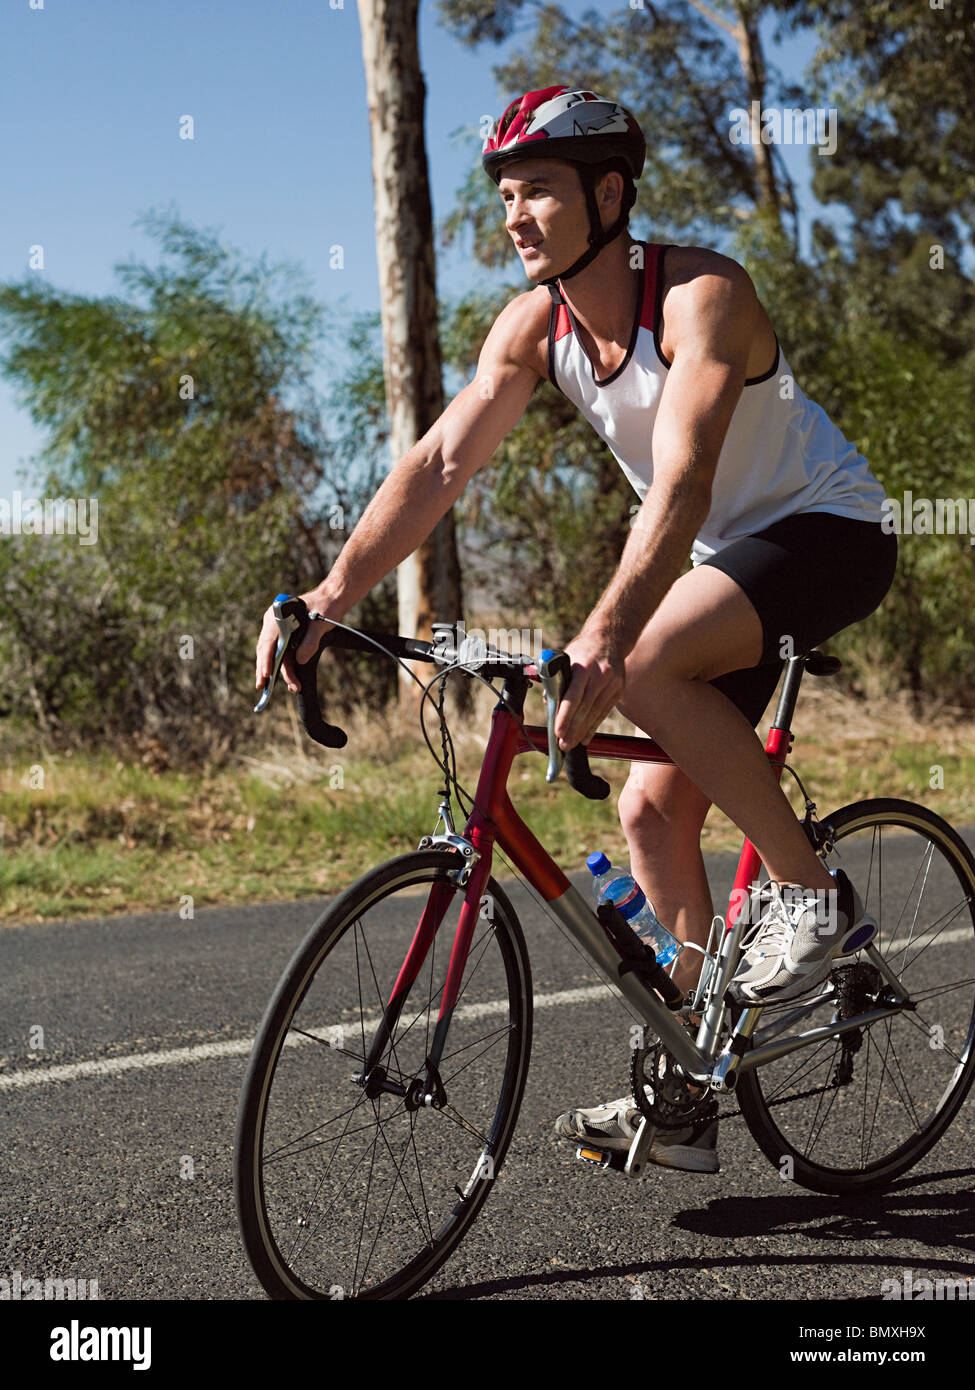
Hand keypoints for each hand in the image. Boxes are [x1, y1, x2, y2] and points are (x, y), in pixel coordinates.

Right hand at [255, 591, 339, 694]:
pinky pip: (280, 654)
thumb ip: (310, 640)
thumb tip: (300, 660)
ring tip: (281, 688)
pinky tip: (289, 680)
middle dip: (265, 670)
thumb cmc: (326, 606)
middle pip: (265, 650)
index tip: (266, 674)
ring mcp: (277, 630)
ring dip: (276, 672)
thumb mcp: (320, 623)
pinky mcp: (284, 637)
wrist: (331, 599)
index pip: (268, 641)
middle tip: (263, 688)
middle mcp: (273, 623)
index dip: (266, 659)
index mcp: (277, 615)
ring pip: (272, 655)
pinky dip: (283, 667)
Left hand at [553, 632, 625, 750]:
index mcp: (584, 666)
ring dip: (582, 731)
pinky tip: (585, 737)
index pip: (574, 695)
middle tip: (563, 745)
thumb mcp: (566, 658)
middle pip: (585, 708)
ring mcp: (612, 683)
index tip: (558, 732)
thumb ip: (557, 679)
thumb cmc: (582, 650)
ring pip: (595, 713)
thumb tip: (549, 703)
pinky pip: (604, 712)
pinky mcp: (619, 690)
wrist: (609, 639)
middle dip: (573, 729)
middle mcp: (600, 675)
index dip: (565, 715)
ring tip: (571, 744)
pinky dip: (593, 726)